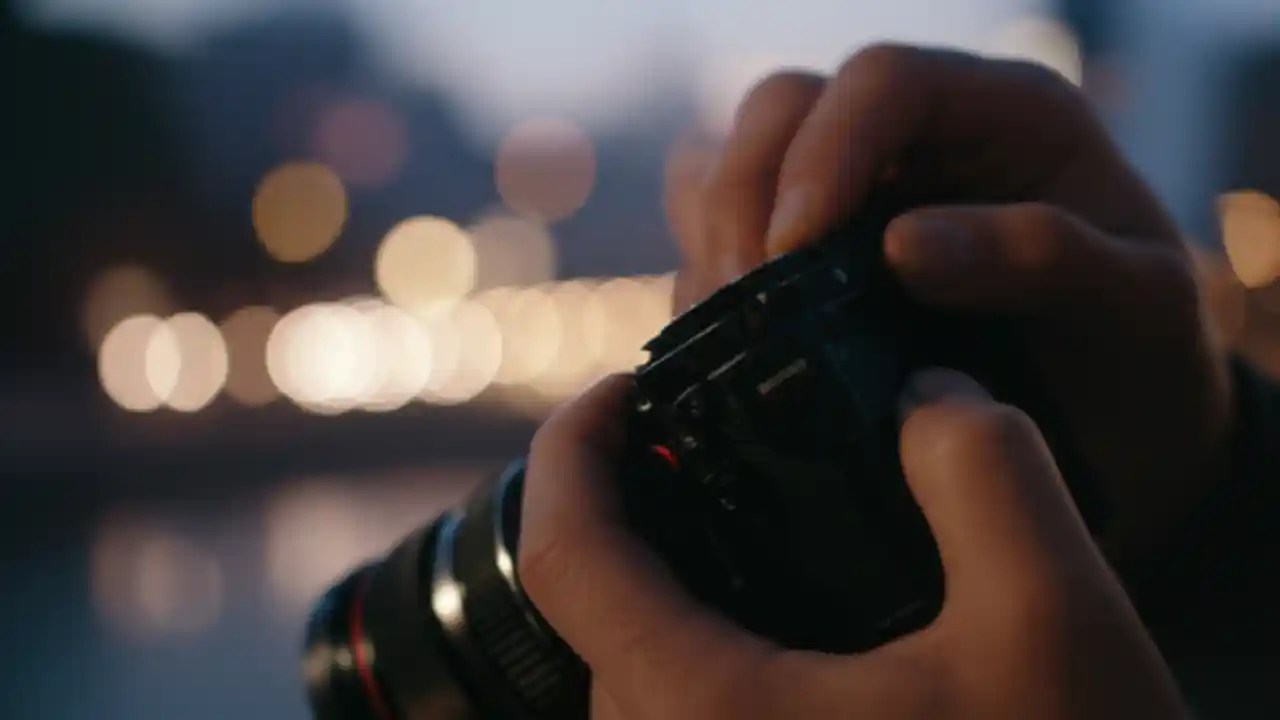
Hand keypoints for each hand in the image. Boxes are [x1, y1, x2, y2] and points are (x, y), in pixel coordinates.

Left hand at [519, 371, 1189, 719]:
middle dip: (629, 512)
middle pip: (593, 615)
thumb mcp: (1054, 619)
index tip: (621, 391)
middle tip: (701, 443)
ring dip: (666, 588)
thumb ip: (982, 471)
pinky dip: (703, 652)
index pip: (563, 557)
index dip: (570, 448)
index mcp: (707, 716)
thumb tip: (921, 397)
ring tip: (744, 522)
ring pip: (634, 676)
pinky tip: (792, 628)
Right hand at [664, 44, 1233, 562]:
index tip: (791, 251)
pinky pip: (725, 238)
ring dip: (714, 240)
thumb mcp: (1140, 302)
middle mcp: (915, 139)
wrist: (1117, 431)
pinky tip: (727, 346)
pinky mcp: (813, 260)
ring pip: (734, 164)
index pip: (883, 82)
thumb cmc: (1138, 352)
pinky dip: (707, 283)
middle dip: (744, 193)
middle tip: (744, 297)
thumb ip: (1046, 257)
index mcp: (1002, 115)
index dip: (823, 153)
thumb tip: (904, 246)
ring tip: (729, 333)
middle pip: (783, 108)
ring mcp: (854, 198)